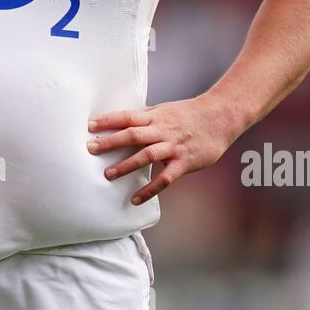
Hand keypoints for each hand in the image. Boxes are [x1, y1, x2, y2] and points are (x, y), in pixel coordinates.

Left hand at [86, 96, 239, 205]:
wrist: (220, 117)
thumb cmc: (190, 113)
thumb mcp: (165, 110)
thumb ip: (145, 117)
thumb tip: (123, 121)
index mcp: (155, 117)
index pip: (127, 117)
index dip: (108, 120)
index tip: (90, 125)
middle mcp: (162, 130)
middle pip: (132, 135)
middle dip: (110, 142)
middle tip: (90, 149)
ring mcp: (173, 147)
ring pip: (146, 155)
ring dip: (126, 165)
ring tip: (108, 175)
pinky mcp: (184, 162)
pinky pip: (165, 178)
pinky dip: (150, 189)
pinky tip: (136, 199)